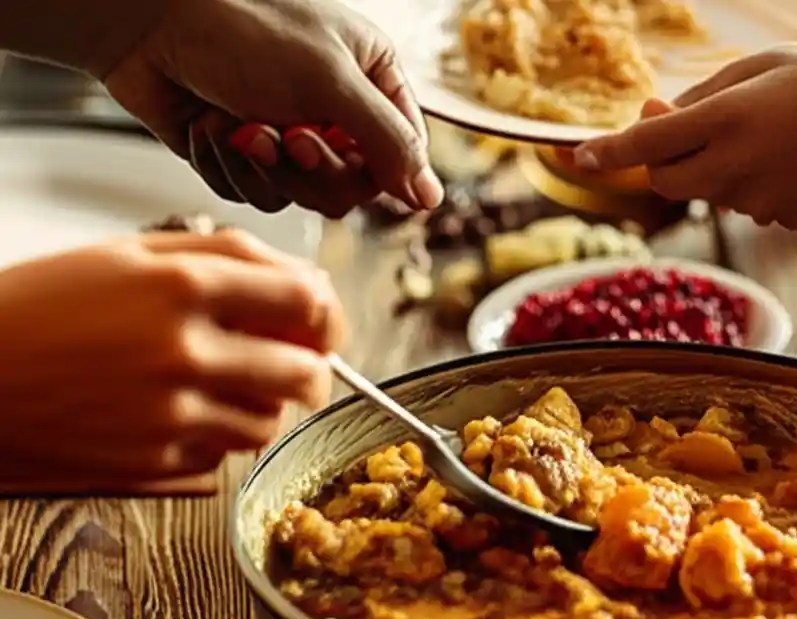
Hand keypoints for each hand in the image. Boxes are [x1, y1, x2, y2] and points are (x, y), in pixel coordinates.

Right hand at [0, 230, 345, 481]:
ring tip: (220, 385)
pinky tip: (178, 415)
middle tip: (295, 362)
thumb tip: (304, 281)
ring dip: (262, 407)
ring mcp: (170, 415)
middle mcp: (184, 352)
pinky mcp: (153, 464)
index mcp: (182, 286)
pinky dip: (216, 439)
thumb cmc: (32, 309)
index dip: (327, 314)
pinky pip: (222, 458)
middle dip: (310, 368)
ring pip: (269, 424)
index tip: (323, 321)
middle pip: (305, 373)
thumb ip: (223, 257)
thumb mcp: (124, 254)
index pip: (306, 301)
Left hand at [102, 0, 442, 217]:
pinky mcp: (242, 155)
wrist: (146, 22)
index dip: (375, 170)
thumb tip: (430, 198)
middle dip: (307, 168)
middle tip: (282, 135)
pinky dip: (226, 165)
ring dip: (260, 166)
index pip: (401, 154)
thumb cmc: (244, 30)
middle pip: (349, 188)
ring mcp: (286, 134)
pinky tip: (208, 126)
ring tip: (235, 123)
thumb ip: (389, 142)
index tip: (342, 154)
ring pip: (299, 197)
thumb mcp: (332, 83)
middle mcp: (334, 110)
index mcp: (372, 79)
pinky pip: (252, 193)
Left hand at [572, 44, 796, 228]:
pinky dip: (752, 183)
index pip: (648, 143)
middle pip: (665, 181)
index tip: (580, 157)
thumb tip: (656, 118)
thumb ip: (706, 94)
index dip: (608, 152)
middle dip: (660, 161)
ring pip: (708, 191)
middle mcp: (735, 169)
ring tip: (773, 133)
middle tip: (677, 125)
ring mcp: (757, 204)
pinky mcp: (779, 223)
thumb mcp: (770, 68)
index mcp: (730, 119)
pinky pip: (746, 204)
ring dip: (715, 166)